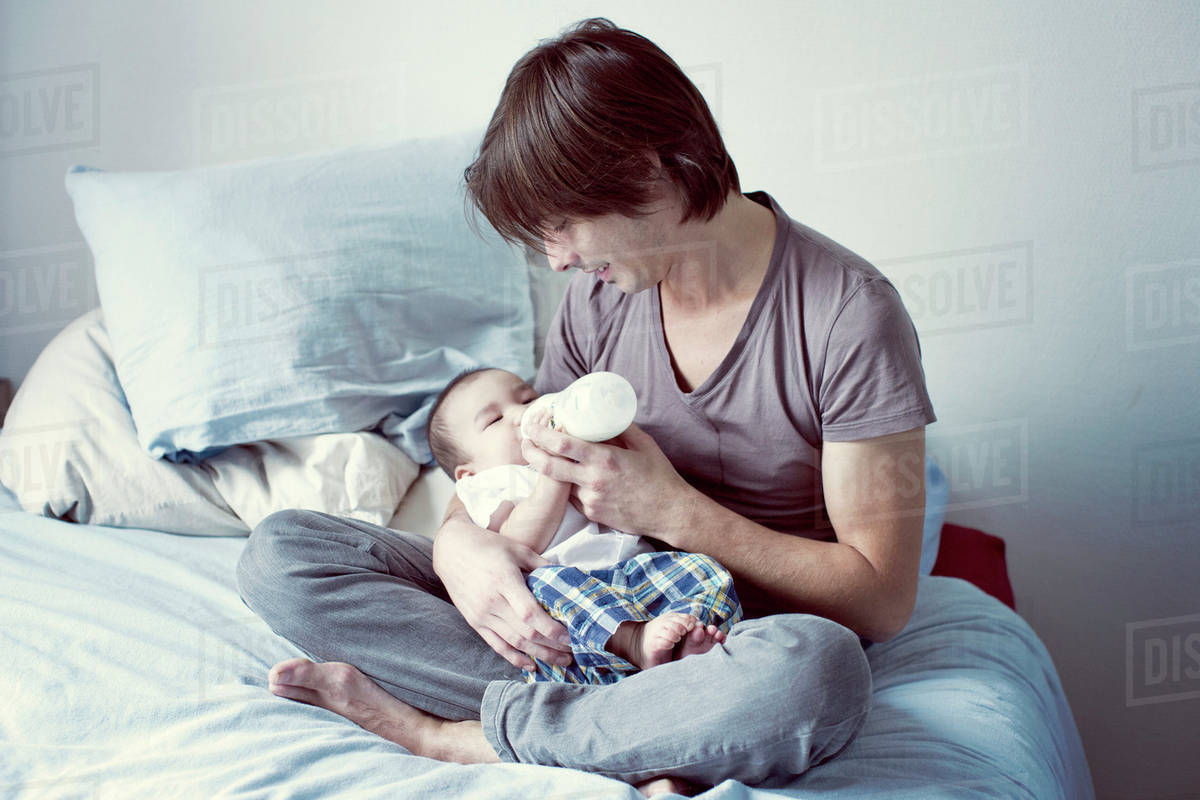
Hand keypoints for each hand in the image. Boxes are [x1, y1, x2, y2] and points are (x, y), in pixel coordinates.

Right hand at [432, 513, 572, 670]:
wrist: (452, 550)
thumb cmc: (488, 546)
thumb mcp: (517, 549)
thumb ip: (542, 565)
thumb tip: (566, 577)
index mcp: (504, 581)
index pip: (530, 613)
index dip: (551, 629)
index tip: (570, 636)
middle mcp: (492, 602)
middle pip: (525, 633)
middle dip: (552, 646)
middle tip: (572, 652)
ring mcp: (482, 615)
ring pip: (514, 643)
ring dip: (539, 655)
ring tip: (560, 661)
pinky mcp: (475, 622)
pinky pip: (497, 645)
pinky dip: (515, 658)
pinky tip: (532, 665)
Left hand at [520, 421, 693, 542]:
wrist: (669, 513)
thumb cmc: (659, 475)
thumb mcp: (643, 444)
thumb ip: (621, 427)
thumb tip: (604, 412)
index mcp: (605, 459)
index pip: (562, 444)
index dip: (541, 433)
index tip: (531, 424)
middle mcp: (593, 480)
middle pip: (548, 466)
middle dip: (530, 451)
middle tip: (525, 440)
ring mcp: (590, 500)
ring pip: (558, 482)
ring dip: (548, 468)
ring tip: (542, 453)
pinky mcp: (592, 514)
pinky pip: (571, 497)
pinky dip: (566, 484)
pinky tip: (568, 474)